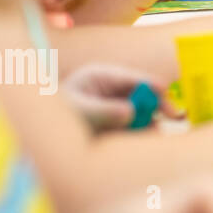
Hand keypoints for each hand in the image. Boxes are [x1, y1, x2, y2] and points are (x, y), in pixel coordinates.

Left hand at [63, 64, 178, 130]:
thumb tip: (130, 113)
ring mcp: (114, 105)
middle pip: (141, 92)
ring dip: (148, 120)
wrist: (38, 134)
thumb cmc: (54, 115)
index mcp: (100, 76)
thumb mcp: (78, 110)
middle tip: (174, 114)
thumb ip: (103, 111)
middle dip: (157, 103)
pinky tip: (146, 136)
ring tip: (155, 132)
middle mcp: (111, 89)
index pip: (131, 77)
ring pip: (140, 110)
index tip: (164, 90)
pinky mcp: (114, 123)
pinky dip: (140, 131)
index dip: (150, 83)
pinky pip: (133, 125)